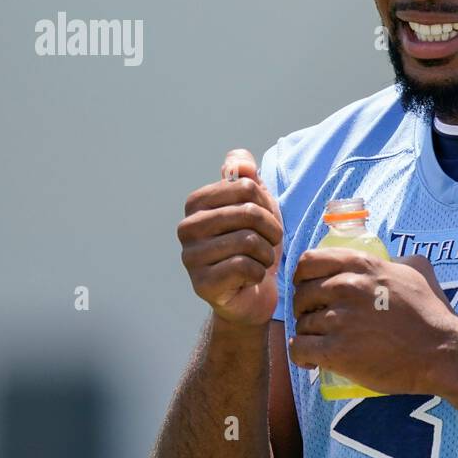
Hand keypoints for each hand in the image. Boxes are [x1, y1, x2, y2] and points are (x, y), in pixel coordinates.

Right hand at [177, 148, 283, 326]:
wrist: (252, 294)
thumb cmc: (254, 245)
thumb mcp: (257, 204)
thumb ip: (246, 176)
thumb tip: (240, 162)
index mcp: (196, 203)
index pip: (246, 186)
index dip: (267, 205)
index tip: (267, 221)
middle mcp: (187, 227)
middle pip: (248, 212)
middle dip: (271, 230)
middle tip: (270, 244)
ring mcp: (190, 257)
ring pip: (248, 240)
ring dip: (266, 253)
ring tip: (261, 260)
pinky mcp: (202, 283)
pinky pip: (244, 267)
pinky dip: (259, 273)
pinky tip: (252, 277)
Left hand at [288, 250, 457, 409]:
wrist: (441, 351)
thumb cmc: (432, 313)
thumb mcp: (417, 271)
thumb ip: (396, 260)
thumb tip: (389, 259)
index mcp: (362, 265)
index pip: (309, 262)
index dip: (303, 277)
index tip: (310, 290)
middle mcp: (347, 288)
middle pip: (301, 294)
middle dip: (305, 309)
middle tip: (318, 322)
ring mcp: (340, 320)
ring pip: (301, 324)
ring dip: (307, 335)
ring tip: (323, 344)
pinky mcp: (336, 351)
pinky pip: (299, 349)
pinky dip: (302, 356)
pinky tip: (314, 360)